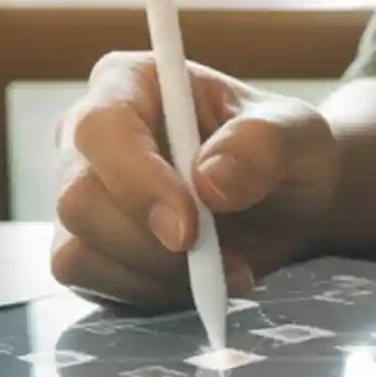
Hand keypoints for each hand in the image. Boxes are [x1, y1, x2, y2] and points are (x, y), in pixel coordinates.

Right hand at [51, 52, 339, 307]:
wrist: (287, 202)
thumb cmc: (284, 151)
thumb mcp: (298, 134)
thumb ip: (262, 145)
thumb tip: (209, 181)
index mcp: (131, 83)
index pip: (102, 128)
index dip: (137, 182)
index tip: (188, 229)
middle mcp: (91, 136)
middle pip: (78, 199)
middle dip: (149, 245)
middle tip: (221, 261)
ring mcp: (83, 193)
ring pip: (77, 251)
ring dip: (156, 275)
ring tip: (225, 269)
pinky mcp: (88, 246)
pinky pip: (93, 282)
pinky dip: (149, 293)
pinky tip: (197, 282)